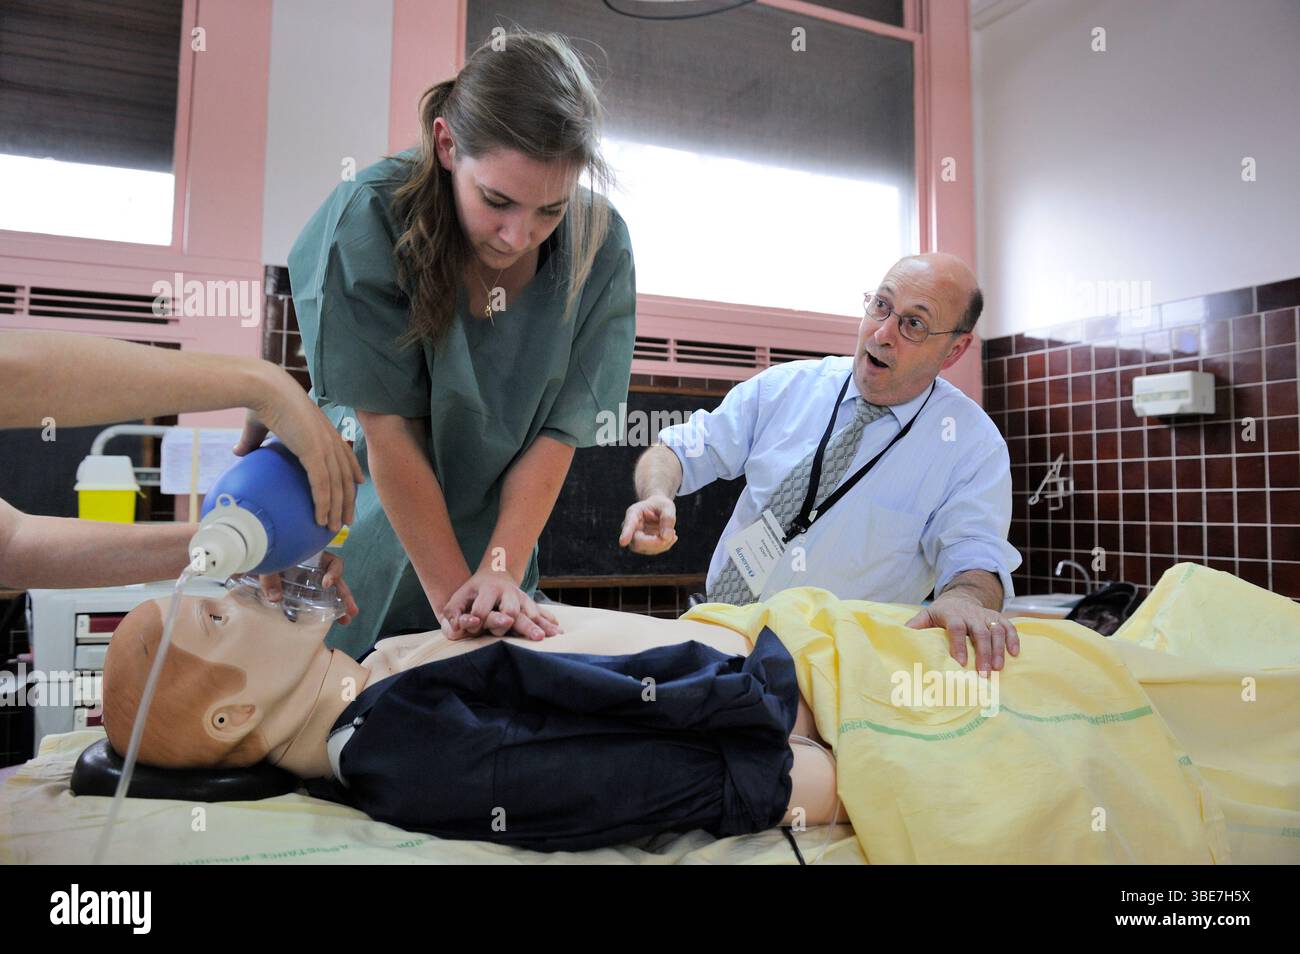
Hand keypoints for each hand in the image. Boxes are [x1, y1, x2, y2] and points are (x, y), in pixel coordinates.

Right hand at [235, 366, 364, 532]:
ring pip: (337, 486)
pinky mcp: (315, 453)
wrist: (263, 388)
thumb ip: (252, 440)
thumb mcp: (258, 424)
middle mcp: (329, 439)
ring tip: (334, 528)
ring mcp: (324, 447)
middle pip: (346, 476)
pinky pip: (322, 486)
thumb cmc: (259, 400)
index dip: (352, 471)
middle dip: (348, 499)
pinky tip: (322, 520)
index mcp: (322, 429)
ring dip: (337, 510)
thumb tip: (238, 452)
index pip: (344, 454)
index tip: (357, 485)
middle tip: (347, 519)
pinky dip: (324, 505)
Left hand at [257, 551, 359, 624]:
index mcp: (310, 556)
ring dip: (337, 605)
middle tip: (352, 611)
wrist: (246, 551)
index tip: (327, 584)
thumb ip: (269, 577)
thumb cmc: (261, 550)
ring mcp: (305, 580)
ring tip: (345, 620)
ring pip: (326, 592)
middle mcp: (311, 568)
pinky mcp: (295, 591)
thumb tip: (275, 598)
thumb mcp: (266, 561)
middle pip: (334, 581)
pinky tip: (323, 621)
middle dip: (344, 595)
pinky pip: (311, 600)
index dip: (334, 573)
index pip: (332, 562)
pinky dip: (318, 610)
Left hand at [441, 569, 561, 640]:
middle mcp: (508, 593)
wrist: (494, 576)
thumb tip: (458, 628)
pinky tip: (558, 632)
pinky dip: (549, 622)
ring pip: (532, 612)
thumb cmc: (471, 594)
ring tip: (549, 637)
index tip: (475, 627)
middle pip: (512, 609)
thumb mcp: (458, 599)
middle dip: (520, 623)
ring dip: (541, 625)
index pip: (483, 608)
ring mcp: (521, 599)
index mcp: (488, 590)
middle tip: (532, 637)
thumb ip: (453, 614)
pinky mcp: (529, 605)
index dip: (477, 619)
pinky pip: (542, 613)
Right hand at [618, 494, 677, 553]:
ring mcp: (635, 539)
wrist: (656, 509)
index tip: (623, 542)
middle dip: (657, 542)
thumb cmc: (660, 505)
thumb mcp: (667, 506)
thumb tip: (665, 537)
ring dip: (664, 543)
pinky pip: (654, 550)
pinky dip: (666, 544)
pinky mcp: (642, 547)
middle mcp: (630, 528)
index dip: (626, 533)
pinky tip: (671, 535)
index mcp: (633, 513)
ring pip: (647, 549)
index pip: (629, 524)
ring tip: (673, 531)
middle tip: (674, 534)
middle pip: (638, 542)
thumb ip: (668, 518)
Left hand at [904, 592, 1019, 673]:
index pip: (957, 629)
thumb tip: (901, 637)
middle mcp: (971, 614)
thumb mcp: (927, 615)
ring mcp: (986, 616)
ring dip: (998, 649)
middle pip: (980, 632)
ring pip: (996, 630)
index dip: (959, 645)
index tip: (961, 662)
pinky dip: (1013, 639)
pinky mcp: (998, 618)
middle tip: (984, 673)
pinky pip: (1009, 627)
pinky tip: (1015, 653)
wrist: (961, 596)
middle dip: (983, 653)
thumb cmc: (942, 613)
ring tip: (998, 668)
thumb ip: (916, 625)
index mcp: (952, 614)